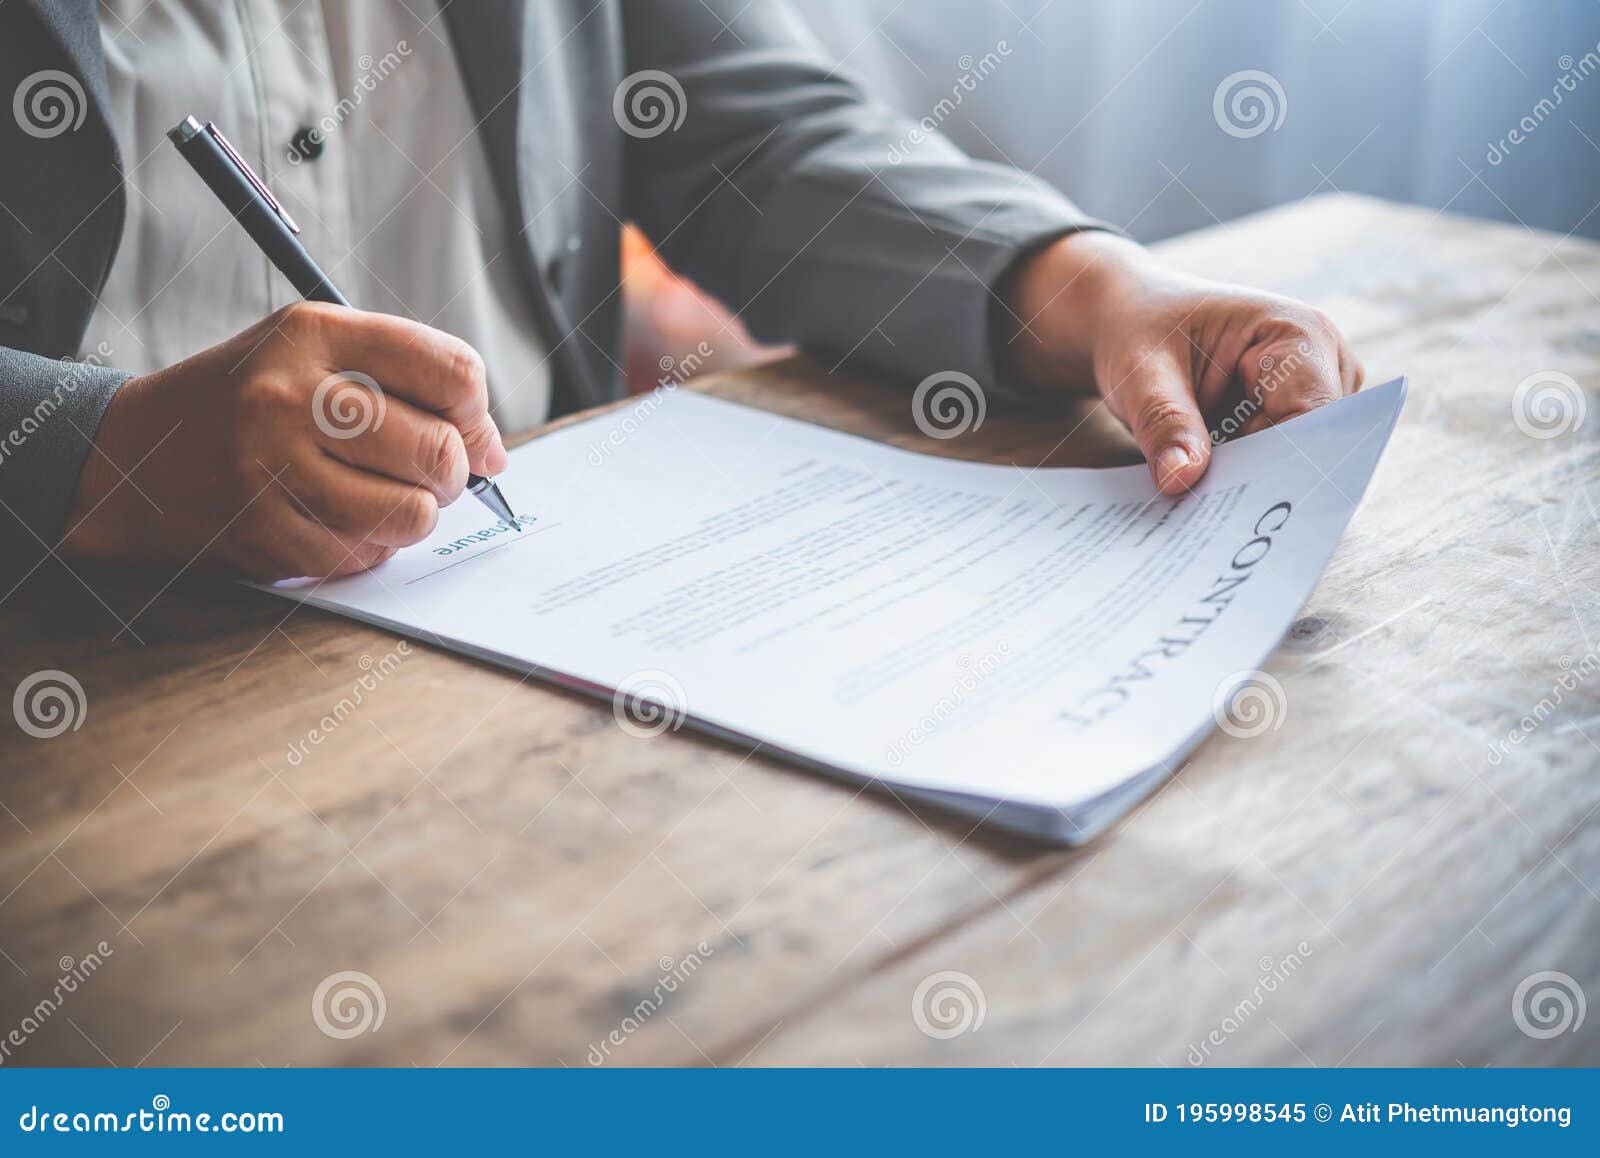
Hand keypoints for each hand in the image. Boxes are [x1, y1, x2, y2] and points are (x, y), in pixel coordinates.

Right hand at [60, 303, 508, 578]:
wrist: (129, 457)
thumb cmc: (244, 402)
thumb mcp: (312, 356)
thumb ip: (407, 382)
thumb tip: (494, 452)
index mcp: (313, 334)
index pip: (449, 369)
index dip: (476, 410)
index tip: (468, 429)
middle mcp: (291, 396)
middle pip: (437, 447)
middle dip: (452, 471)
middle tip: (430, 474)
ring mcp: (273, 467)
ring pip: (412, 512)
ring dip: (414, 514)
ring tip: (384, 498)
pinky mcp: (264, 531)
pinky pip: (365, 555)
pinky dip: (368, 546)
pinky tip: (337, 521)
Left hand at [1002, 230, 1363, 493]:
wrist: (1131, 323)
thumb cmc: (1141, 333)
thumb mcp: (1140, 373)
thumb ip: (1165, 423)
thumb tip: (1180, 480)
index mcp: (1299, 334)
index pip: (1313, 415)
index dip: (1288, 465)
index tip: (1249, 507)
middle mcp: (1322, 365)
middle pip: (1311, 445)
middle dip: (1265, 482)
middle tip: (1216, 521)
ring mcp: (1313, 397)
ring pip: (1296, 463)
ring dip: (1252, 485)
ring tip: (1204, 505)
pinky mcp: (1291, 423)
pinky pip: (1276, 466)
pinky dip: (1244, 482)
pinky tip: (1208, 498)